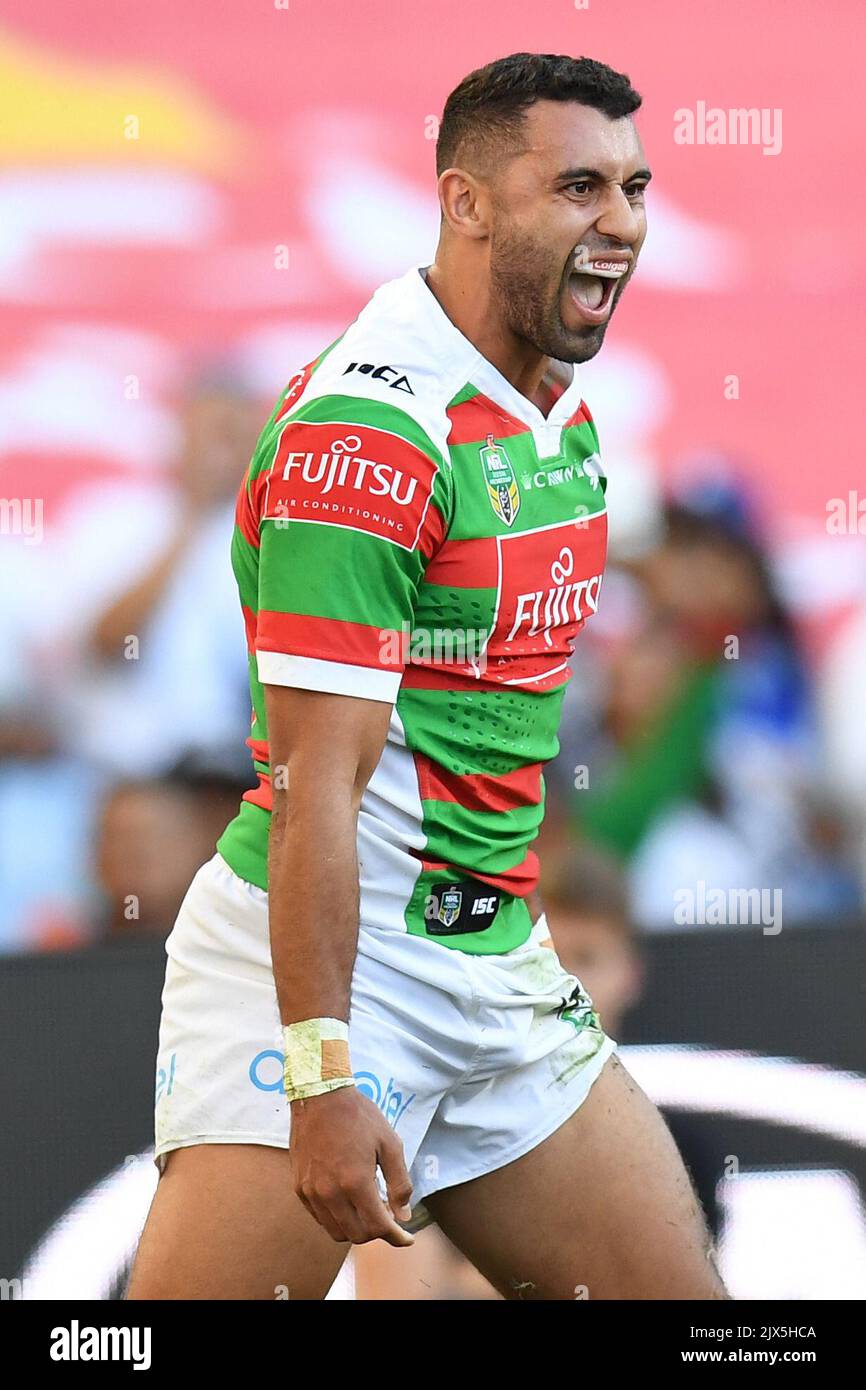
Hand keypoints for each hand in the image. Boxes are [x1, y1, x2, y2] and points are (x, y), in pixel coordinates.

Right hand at [289, 1086, 414, 1246]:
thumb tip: (403, 1216)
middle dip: (377, 1232)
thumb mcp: (389, 1143)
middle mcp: (330, 1193)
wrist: (320, 1095)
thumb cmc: (358, 1116)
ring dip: (356, 1228)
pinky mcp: (299, 1187)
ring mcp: (311, 1192)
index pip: (378, 1227)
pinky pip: (319, 1217)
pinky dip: (336, 1218)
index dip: (396, 1237)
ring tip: (368, 1209)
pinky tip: (348, 1201)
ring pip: (336, 1231)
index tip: (407, 1237)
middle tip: (388, 1216)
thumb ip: (400, 1183)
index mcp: (355, 1182)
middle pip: (357, 1235)